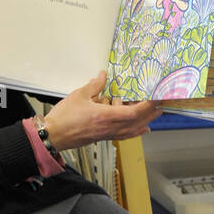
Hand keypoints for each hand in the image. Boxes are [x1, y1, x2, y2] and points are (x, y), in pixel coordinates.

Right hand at [41, 72, 159, 151]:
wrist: (52, 136)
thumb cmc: (63, 118)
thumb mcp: (79, 95)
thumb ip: (95, 85)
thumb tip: (104, 75)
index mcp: (105, 116)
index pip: (133, 112)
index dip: (147, 106)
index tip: (156, 98)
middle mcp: (109, 128)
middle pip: (136, 122)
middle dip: (150, 114)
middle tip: (161, 106)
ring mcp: (106, 134)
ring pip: (131, 130)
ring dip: (145, 122)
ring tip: (154, 116)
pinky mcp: (101, 137)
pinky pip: (123, 135)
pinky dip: (134, 132)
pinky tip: (141, 130)